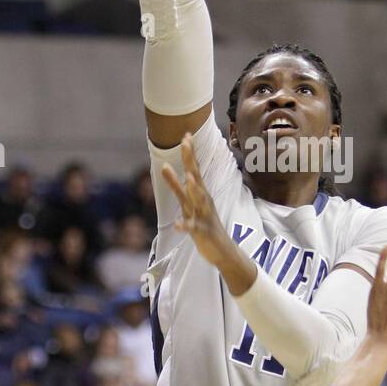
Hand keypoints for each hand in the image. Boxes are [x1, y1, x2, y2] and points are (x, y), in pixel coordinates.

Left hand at [162, 135, 233, 268]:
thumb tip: (164, 165)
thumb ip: (175, 184)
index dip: (190, 153)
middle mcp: (203, 200)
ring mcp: (204, 215)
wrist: (223, 250)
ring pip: (198, 201)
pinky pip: (193, 228)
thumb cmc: (204, 223)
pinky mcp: (202, 232)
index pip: (194, 169)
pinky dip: (186, 226)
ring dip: (194, 190)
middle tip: (186, 143)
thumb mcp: (188, 201)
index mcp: (200, 193)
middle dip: (191, 161)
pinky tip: (178, 225)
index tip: (186, 135)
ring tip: (188, 178)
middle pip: (196, 178)